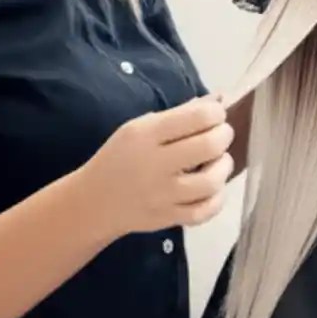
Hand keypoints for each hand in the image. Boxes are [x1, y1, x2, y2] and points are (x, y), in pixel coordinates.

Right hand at [78, 95, 234, 237]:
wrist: (92, 202)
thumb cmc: (122, 157)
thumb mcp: (141, 128)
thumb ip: (181, 113)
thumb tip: (220, 99)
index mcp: (145, 135)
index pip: (198, 117)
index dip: (217, 114)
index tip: (215, 117)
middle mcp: (153, 164)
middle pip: (209, 146)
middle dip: (224, 136)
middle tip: (220, 137)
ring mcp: (161, 195)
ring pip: (212, 181)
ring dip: (224, 168)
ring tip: (218, 162)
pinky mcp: (167, 218)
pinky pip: (206, 211)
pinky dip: (217, 199)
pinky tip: (212, 189)